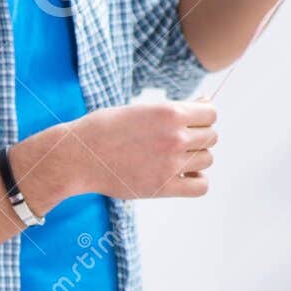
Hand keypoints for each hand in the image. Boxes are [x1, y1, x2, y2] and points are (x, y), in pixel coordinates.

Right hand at [23, 101, 217, 204]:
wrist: (78, 155)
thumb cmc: (105, 128)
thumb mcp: (141, 109)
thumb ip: (175, 109)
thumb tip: (206, 104)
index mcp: (169, 113)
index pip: (211, 114)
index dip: (202, 117)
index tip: (189, 123)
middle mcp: (175, 137)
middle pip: (211, 137)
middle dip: (198, 137)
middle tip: (177, 141)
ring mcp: (171, 163)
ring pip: (207, 159)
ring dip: (196, 158)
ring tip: (175, 158)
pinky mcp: (164, 187)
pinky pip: (200, 186)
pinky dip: (196, 180)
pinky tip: (182, 175)